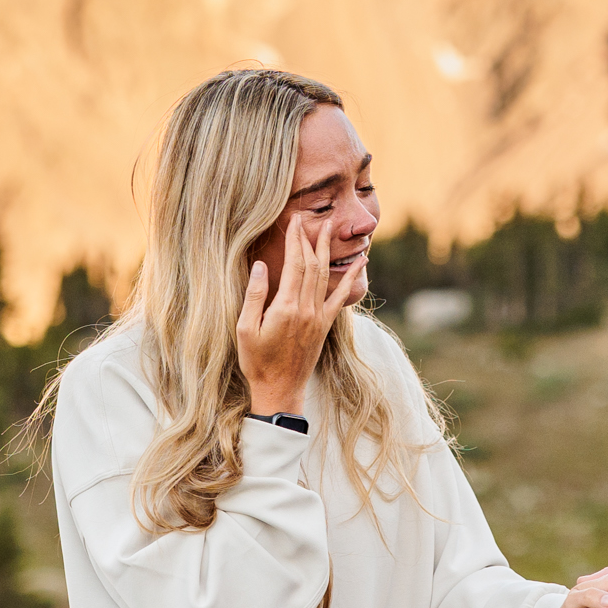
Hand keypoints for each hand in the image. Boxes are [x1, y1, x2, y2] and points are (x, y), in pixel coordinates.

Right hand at [238, 216, 362, 414]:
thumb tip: (262, 265)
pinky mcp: (324, 325)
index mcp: (286, 307)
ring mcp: (319, 317)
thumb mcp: (245, 329)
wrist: (279, 389)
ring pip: (326, 276)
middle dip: (311, 239)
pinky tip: (362, 262)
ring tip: (331, 229)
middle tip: (310, 218)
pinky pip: (341, 296)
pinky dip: (351, 277)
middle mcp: (307, 309)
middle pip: (312, 265)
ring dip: (328, 250)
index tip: (293, 221)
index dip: (295, 240)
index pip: (294, 264)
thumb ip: (254, 296)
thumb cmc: (257, 361)